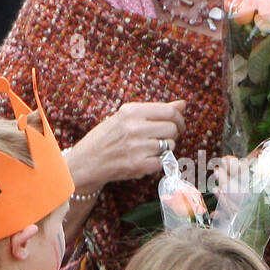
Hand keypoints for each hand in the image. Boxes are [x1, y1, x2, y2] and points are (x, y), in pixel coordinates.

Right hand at [68, 100, 186, 188]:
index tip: (179, 124)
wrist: (86, 162)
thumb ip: (155, 110)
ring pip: (170, 145)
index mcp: (131, 111)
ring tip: (149, 148)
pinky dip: (157, 162)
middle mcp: (134, 128)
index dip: (179, 118)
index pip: (170, 111)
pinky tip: (144, 159)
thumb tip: (183, 104)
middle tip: (164, 137)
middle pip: (172, 128)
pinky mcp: (138, 165)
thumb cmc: (106, 137)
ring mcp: (137, 147)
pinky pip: (162, 162)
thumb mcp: (126, 117)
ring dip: (164, 148)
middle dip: (173, 134)